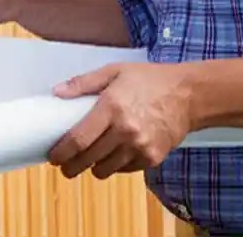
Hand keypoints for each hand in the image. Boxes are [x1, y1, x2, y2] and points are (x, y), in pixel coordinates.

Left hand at [46, 62, 195, 179]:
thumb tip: (57, 92)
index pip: (78, 140)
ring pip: (104, 170)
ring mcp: (139, 147)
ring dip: (93, 167)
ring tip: (91, 158)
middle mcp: (125, 130)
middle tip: (65, 165)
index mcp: (111, 107)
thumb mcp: (115, 72)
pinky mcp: (152, 158)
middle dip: (70, 166)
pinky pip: (124, 170)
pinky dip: (116, 165)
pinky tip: (115, 153)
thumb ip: (84, 83)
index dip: (60, 153)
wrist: (188, 95)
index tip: (53, 157)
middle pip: (87, 160)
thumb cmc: (150, 81)